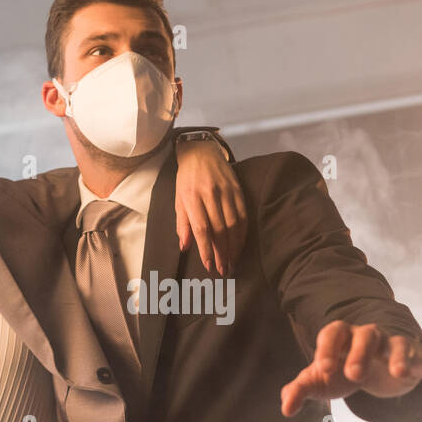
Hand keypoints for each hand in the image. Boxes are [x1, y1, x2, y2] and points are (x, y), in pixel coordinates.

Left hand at [175, 137, 247, 275]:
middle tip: (223, 270)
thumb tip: (185, 247)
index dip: (206, 249)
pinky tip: (240, 245)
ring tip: (232, 262)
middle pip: (219, 229)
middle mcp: (210, 194)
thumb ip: (182, 224)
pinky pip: (243, 215)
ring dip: (234, 246)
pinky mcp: (238, 189)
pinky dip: (243, 233)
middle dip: (222, 253)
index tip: (209, 265)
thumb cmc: (186, 179)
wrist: (201, 151)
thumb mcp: (178, 199)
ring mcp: (226, 191)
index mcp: (191, 197)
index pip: (201, 228)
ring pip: (233, 224)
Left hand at [280, 321, 421, 416]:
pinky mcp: (416, 360)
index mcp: (344, 337)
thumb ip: (300, 389)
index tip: (320, 368)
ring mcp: (395, 346)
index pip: (334, 332)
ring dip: (399, 356)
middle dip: (360, 353)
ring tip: (399, 373)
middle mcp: (370, 337)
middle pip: (367, 335)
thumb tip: (286, 408)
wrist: (376, 364)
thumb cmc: (343, 368)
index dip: (327, 348)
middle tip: (353, 375)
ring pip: (398, 344)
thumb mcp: (321, 380)